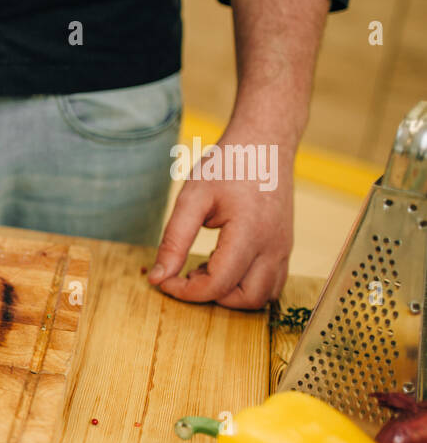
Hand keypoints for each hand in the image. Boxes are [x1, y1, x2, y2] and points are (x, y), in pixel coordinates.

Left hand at [147, 124, 293, 308]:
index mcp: (250, 234)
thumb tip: (158, 278)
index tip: (165, 279)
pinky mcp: (285, 246)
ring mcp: (284, 248)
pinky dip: (246, 285)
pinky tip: (222, 264)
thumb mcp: (192, 198)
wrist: (265, 142)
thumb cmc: (228, 165)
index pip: (218, 285)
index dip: (186, 291)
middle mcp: (274, 247)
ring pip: (263, 297)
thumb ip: (174, 241)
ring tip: (205, 268)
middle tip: (187, 275)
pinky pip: (271, 283)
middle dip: (212, 297)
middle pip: (247, 300)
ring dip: (232, 295)